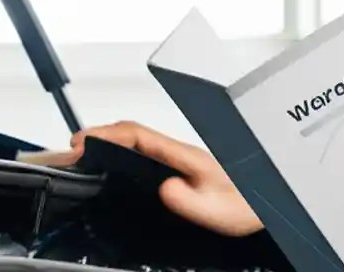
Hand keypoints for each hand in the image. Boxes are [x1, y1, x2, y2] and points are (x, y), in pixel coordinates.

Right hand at [60, 121, 263, 237]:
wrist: (270, 201)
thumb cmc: (249, 204)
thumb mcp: (218, 209)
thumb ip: (190, 200)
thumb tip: (165, 189)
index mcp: (185, 156)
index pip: (138, 135)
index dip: (107, 134)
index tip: (81, 141)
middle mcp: (181, 153)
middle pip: (134, 134)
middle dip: (101, 136)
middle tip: (73, 150)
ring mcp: (182, 159)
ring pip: (140, 142)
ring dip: (112, 142)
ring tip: (86, 155)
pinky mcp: (184, 169)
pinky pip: (148, 153)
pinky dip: (125, 152)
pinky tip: (117, 166)